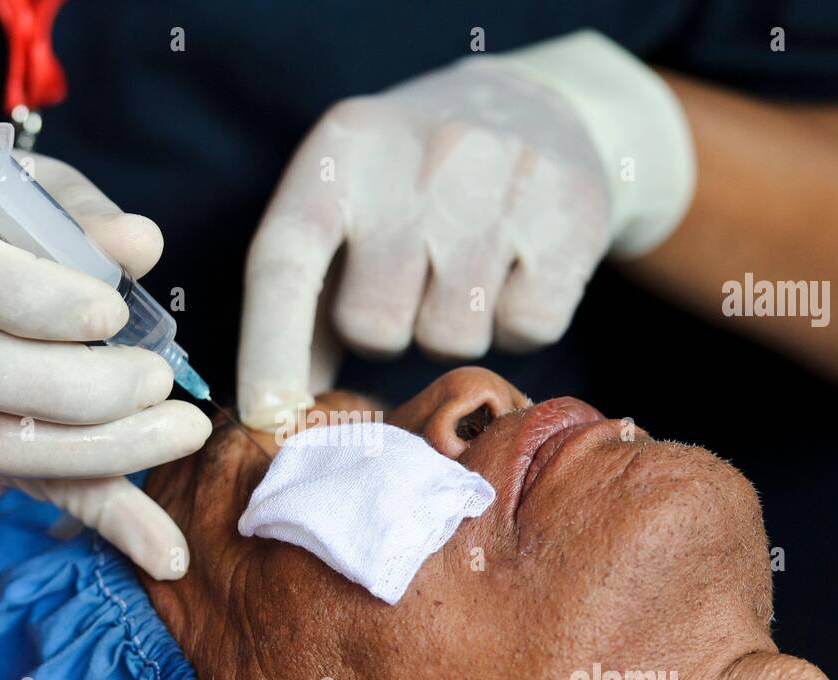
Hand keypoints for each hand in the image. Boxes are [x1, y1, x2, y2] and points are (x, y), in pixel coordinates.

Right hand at [0, 150, 209, 577]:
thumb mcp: (9, 188)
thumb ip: (74, 215)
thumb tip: (141, 246)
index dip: (45, 303)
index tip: (113, 311)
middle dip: (86, 388)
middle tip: (159, 378)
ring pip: (3, 449)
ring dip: (105, 451)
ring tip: (180, 430)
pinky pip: (32, 493)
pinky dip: (108, 522)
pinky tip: (166, 552)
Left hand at [237, 60, 609, 427]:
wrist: (545, 106)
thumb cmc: (417, 183)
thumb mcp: (349, 206)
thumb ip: (306, 300)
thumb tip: (280, 410)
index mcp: (343, 149)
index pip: (285, 261)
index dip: (268, 348)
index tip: (265, 416)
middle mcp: (419, 156)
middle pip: (374, 327)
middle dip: (387, 332)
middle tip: (413, 280)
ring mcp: (501, 182)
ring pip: (452, 340)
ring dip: (453, 329)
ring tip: (467, 268)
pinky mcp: (572, 217)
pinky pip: (526, 331)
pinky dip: (518, 323)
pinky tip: (518, 268)